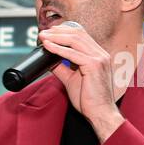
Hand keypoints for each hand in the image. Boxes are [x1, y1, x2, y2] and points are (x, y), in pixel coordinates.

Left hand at [39, 24, 124, 140]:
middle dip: (58, 31)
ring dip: (56, 37)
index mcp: (98, 55)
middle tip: (43, 33)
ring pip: (75, 39)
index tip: (49, 33)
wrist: (100, 113)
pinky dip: (58, 49)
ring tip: (43, 37)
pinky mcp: (94, 66)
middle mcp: (101, 54)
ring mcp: (99, 58)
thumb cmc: (89, 100)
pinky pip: (72, 54)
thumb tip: (49, 60)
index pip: (81, 35)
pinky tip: (48, 47)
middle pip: (78, 33)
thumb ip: (62, 68)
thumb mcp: (72, 79)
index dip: (64, 31)